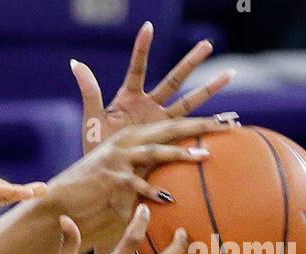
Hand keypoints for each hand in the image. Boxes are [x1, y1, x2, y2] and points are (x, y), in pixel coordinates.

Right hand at [42, 116, 220, 245]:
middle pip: (169, 128)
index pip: (172, 125)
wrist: (61, 200)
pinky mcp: (110, 176)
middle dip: (199, 124)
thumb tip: (172, 186)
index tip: (227, 123)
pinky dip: (152, 191)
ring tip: (205, 157)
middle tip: (227, 125)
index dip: (200, 123)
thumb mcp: (122, 178)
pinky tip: (169, 199)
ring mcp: (118, 158)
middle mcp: (126, 141)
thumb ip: (147, 173)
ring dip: (181, 153)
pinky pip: (136, 183)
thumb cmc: (94, 191)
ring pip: (155, 150)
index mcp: (132, 136)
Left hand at [72, 21, 234, 153]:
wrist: (105, 175)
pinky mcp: (167, 139)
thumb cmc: (96, 147)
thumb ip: (89, 90)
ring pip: (189, 102)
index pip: (138, 68)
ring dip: (209, 89)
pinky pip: (190, 130)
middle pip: (173, 80)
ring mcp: (160, 122)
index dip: (143, 48)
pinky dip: (208, 125)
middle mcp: (149, 107)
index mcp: (129, 98)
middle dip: (190, 62)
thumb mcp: (92, 118)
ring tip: (230, 74)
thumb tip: (75, 61)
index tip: (149, 27)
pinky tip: (227, 119)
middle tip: (207, 44)